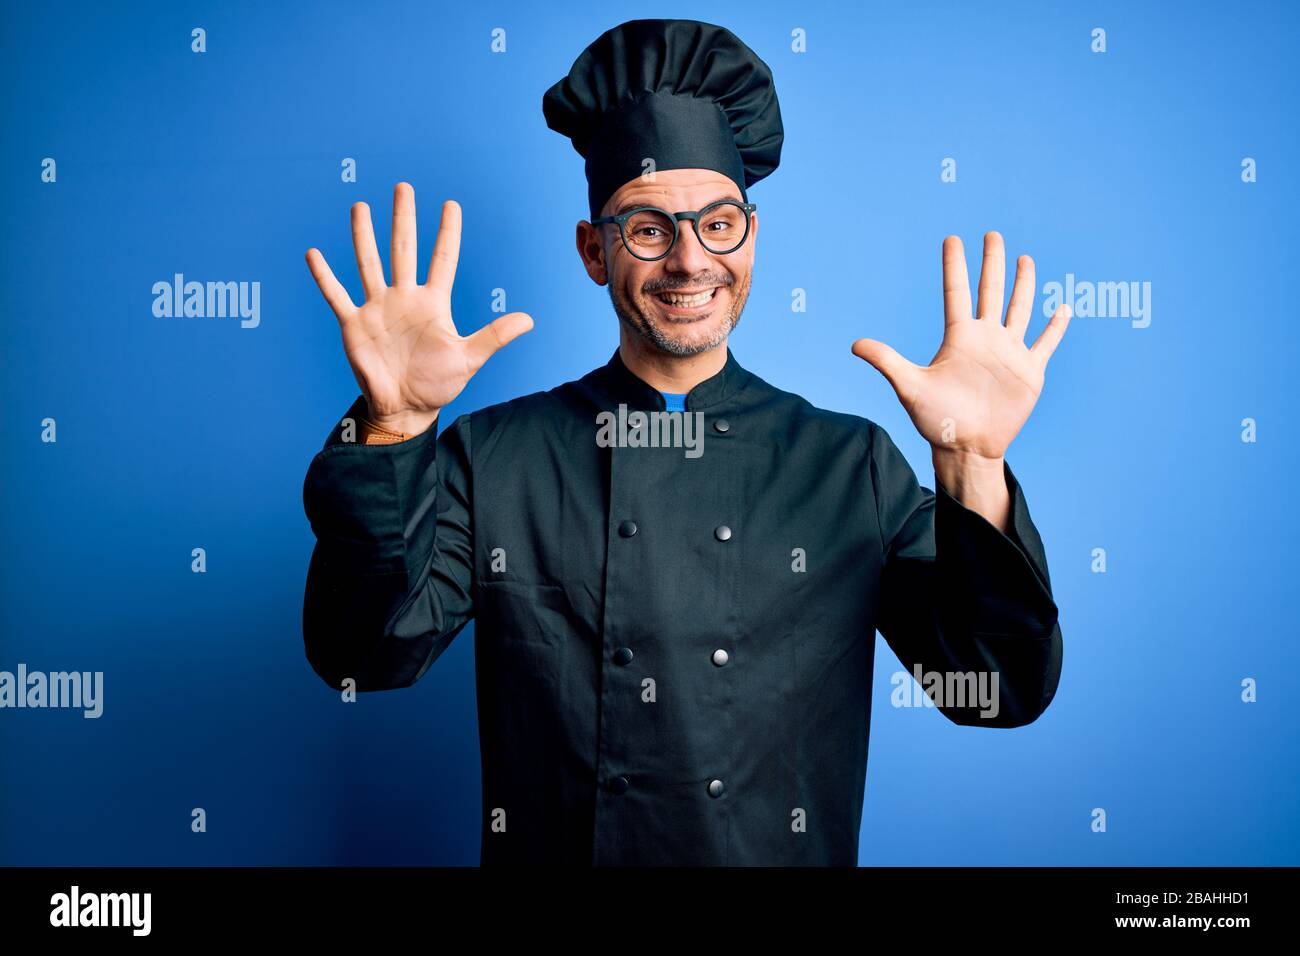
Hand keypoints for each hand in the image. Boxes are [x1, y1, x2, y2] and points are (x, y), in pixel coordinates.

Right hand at [306, 182, 532, 434]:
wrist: (406, 407)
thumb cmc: (438, 384)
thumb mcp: (469, 359)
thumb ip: (494, 336)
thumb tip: (529, 320)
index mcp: (433, 303)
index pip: (442, 259)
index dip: (447, 233)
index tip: (450, 205)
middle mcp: (404, 298)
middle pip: (404, 251)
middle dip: (403, 220)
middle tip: (403, 187)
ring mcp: (378, 308)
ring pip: (369, 264)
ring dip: (364, 236)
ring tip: (360, 207)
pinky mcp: (355, 324)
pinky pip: (337, 296)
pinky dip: (325, 277)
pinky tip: (314, 254)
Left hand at [851, 232, 1069, 464]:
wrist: (966, 448)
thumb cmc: (935, 419)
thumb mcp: (909, 386)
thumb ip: (886, 361)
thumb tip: (853, 345)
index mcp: (959, 338)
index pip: (956, 292)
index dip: (954, 266)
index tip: (952, 239)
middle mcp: (985, 339)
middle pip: (990, 292)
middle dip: (992, 263)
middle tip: (992, 235)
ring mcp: (1008, 353)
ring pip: (1018, 310)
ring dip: (1023, 285)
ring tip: (1024, 259)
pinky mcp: (1029, 371)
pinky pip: (1045, 343)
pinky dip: (1056, 327)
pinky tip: (1063, 306)